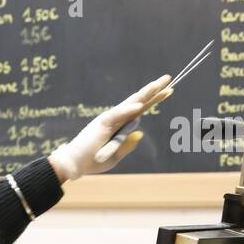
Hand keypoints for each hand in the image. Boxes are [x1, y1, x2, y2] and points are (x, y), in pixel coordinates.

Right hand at [49, 75, 172, 181]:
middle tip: (168, 78)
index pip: (141, 109)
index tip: (169, 90)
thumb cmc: (92, 161)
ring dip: (144, 94)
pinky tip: (140, 105)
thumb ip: (128, 145)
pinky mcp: (101, 124)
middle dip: (154, 90)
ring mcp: (109, 119)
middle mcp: (116, 118)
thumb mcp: (115, 156)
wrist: (74, 165)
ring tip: (158, 84)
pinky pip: (117, 115)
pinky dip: (128, 110)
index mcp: (120, 125)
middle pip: (138, 101)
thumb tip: (141, 133)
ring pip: (130, 103)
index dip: (155, 99)